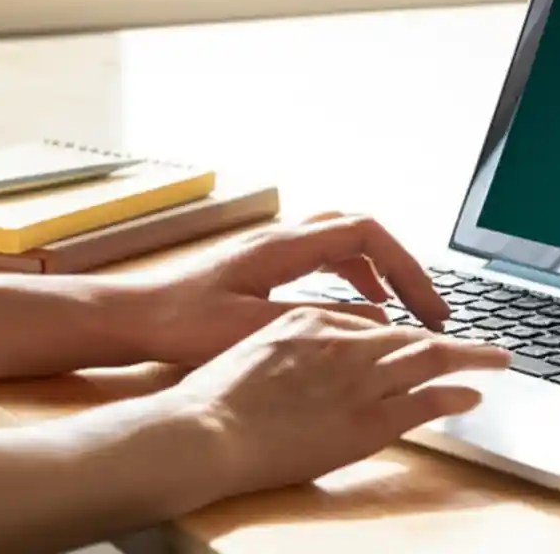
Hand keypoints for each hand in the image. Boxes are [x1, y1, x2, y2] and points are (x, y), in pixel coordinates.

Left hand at [133, 213, 451, 365]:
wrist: (132, 316)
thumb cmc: (181, 323)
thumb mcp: (256, 329)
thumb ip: (319, 320)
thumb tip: (377, 318)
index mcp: (285, 246)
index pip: (367, 234)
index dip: (406, 266)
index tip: (427, 305)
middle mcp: (284, 237)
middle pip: (363, 231)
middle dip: (402, 266)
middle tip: (427, 307)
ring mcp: (274, 247)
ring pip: (346, 241)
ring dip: (381, 270)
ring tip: (406, 308)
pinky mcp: (266, 263)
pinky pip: (327, 256)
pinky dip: (356, 275)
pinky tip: (362, 305)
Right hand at [172, 306, 509, 494]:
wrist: (207, 430)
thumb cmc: (217, 399)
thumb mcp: (254, 349)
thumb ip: (296, 343)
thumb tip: (322, 346)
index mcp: (312, 323)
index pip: (372, 325)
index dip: (403, 333)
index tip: (419, 340)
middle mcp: (343, 344)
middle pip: (412, 334)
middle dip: (454, 338)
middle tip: (483, 344)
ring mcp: (359, 380)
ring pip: (430, 358)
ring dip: (470, 358)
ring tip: (496, 360)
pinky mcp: (368, 419)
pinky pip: (425, 400)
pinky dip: (454, 395)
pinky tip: (472, 396)